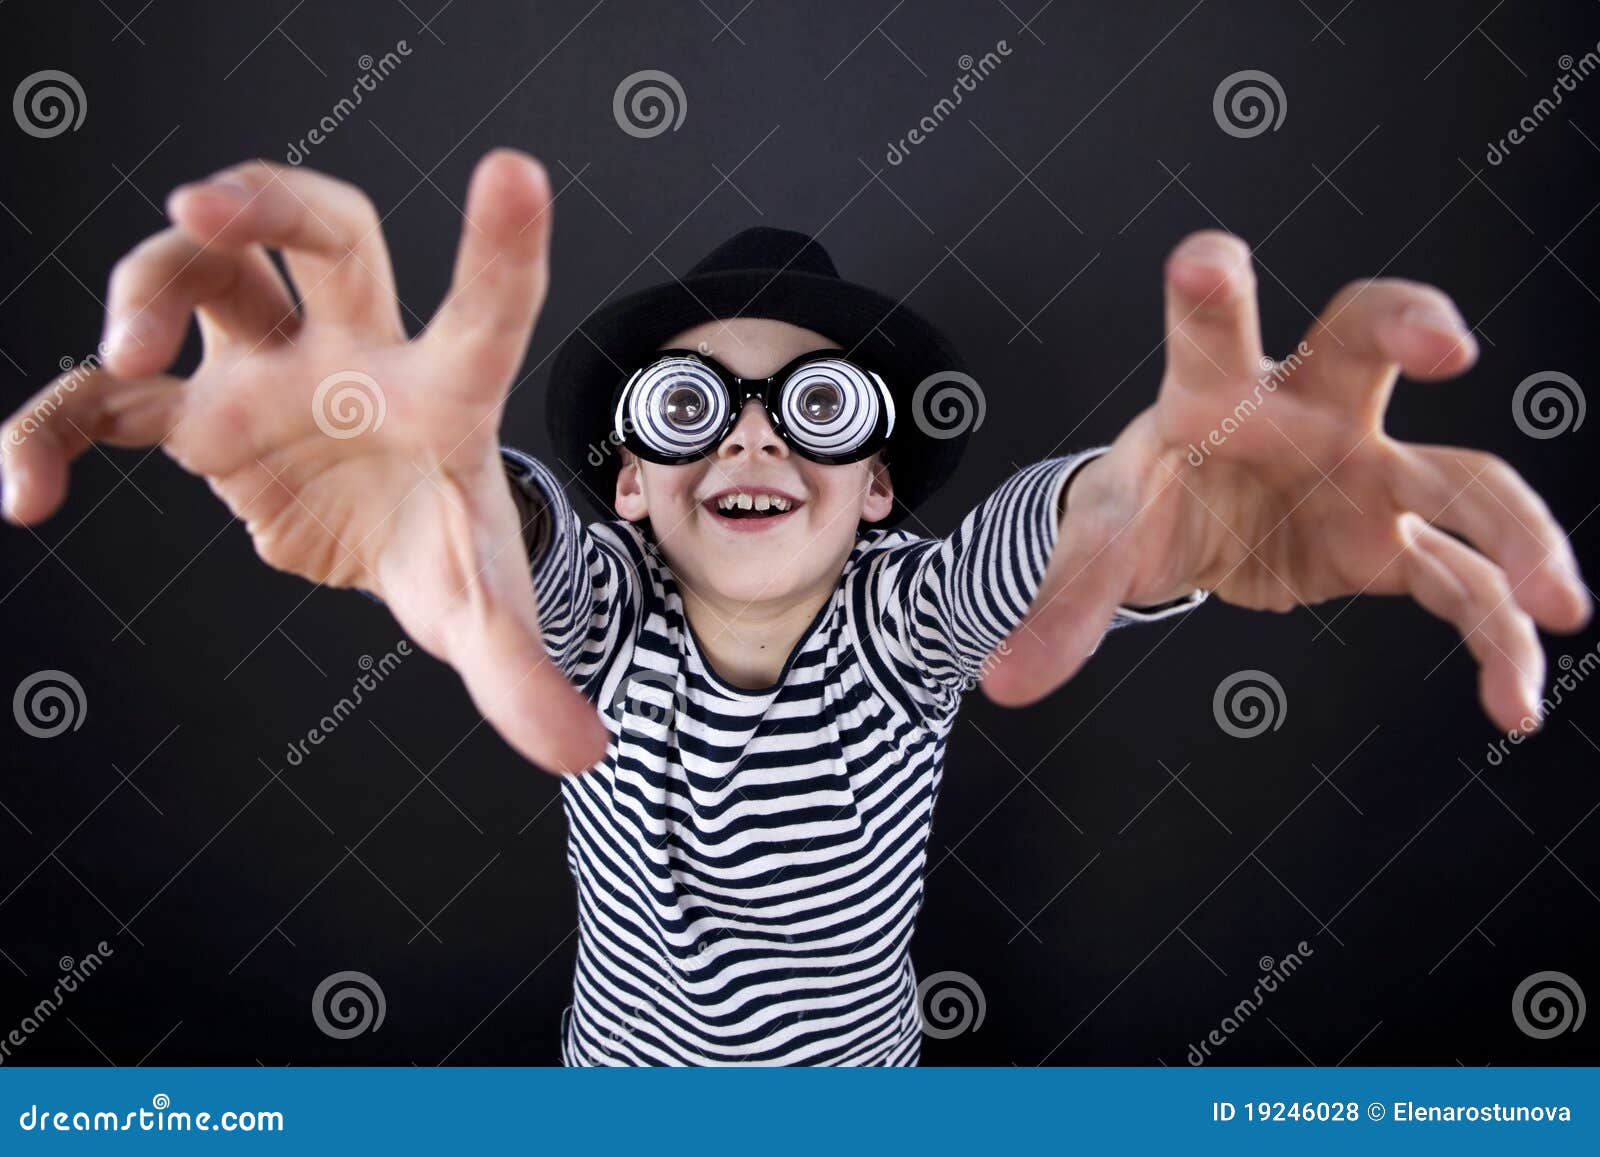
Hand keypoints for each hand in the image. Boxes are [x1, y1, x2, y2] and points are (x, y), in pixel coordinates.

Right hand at [0, 151, 606, 773]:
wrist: (388, 547)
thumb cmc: (447, 547)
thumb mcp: (483, 613)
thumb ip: (521, 673)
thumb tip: (580, 754)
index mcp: (445, 392)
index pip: (486, 311)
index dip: (501, 247)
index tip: (514, 172)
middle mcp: (356, 357)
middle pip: (320, 231)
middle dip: (263, 199)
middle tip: (198, 203)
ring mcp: (271, 376)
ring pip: (205, 278)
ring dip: (148, 288)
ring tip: (125, 360)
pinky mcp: (199, 420)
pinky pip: (107, 401)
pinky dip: (54, 428)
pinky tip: (22, 491)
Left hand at [985, 230, 1590, 731]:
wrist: (1189, 530)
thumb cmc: (1147, 497)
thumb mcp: (1098, 539)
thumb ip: (1063, 601)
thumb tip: (1001, 685)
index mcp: (1213, 386)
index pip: (1211, 322)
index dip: (1210, 287)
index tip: (1206, 261)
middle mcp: (1308, 408)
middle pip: (1370, 338)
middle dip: (1410, 323)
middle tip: (1451, 342)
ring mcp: (1364, 471)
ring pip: (1460, 477)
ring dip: (1516, 535)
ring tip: (1562, 606)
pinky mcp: (1390, 543)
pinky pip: (1464, 585)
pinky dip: (1494, 643)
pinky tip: (1513, 703)